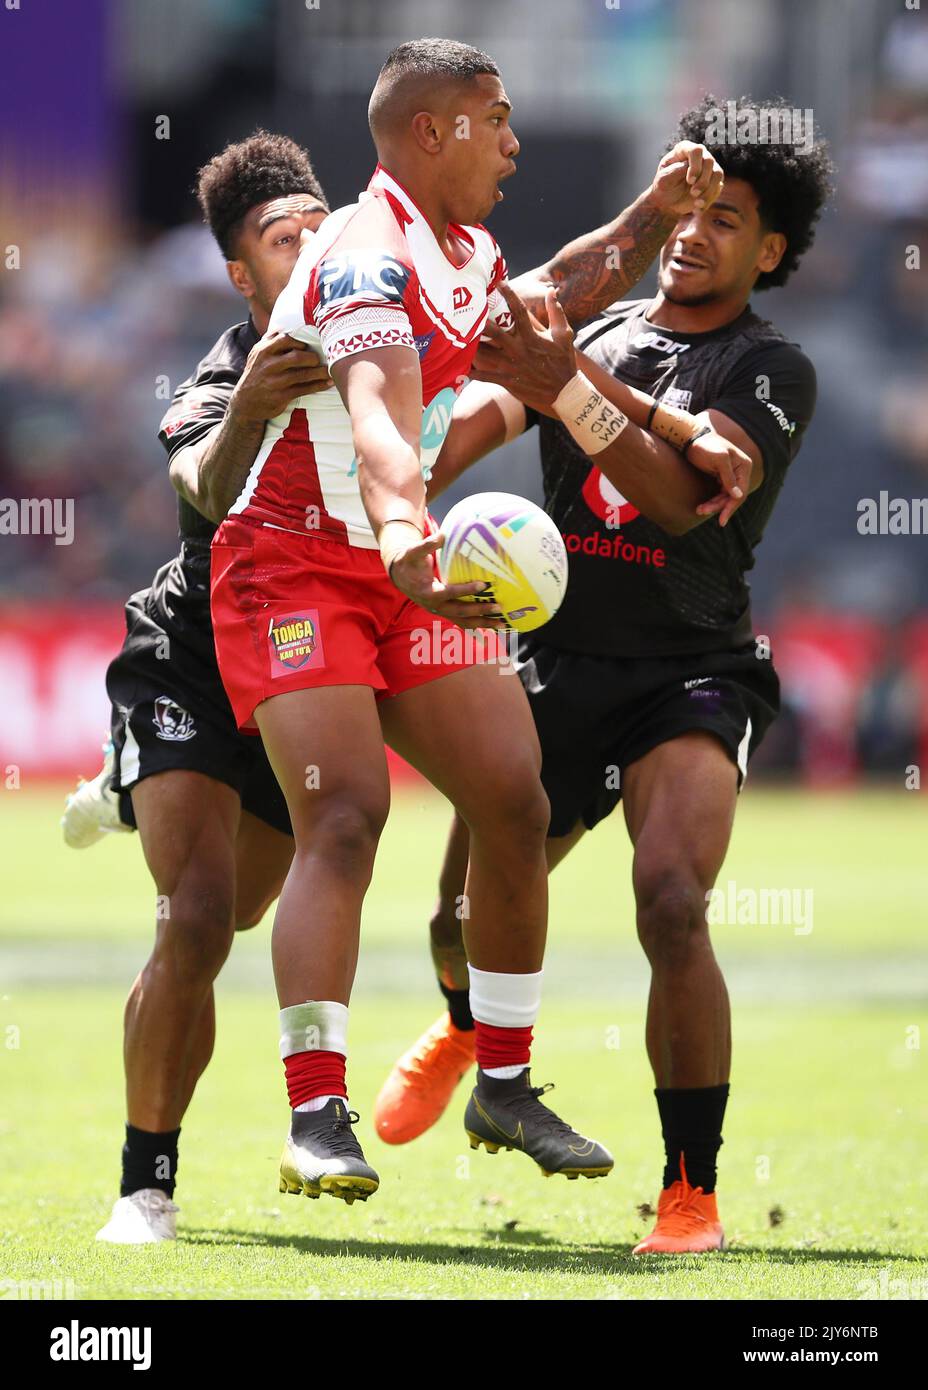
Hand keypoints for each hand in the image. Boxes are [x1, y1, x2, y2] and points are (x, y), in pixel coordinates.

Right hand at [229, 330, 330, 423]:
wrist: (246, 402)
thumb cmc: (257, 374)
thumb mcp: (257, 355)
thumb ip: (270, 341)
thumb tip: (288, 324)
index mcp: (263, 351)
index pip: (285, 339)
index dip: (299, 342)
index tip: (307, 347)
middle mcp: (268, 365)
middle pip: (297, 357)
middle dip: (313, 358)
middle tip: (319, 359)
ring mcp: (275, 381)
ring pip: (303, 374)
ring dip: (320, 372)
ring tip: (330, 370)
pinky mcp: (282, 396)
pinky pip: (305, 389)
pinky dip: (319, 385)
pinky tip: (328, 383)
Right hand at [388, 532, 506, 629]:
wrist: (400, 576)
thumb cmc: (409, 562)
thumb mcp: (414, 552)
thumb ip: (427, 544)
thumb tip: (442, 535)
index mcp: (427, 592)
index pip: (449, 593)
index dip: (465, 590)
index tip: (483, 585)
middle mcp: (435, 606)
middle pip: (460, 612)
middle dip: (480, 610)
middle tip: (498, 607)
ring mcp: (441, 612)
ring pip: (463, 621)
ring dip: (482, 624)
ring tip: (502, 624)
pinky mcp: (445, 613)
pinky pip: (462, 622)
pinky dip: (478, 625)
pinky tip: (493, 626)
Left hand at [470, 283, 576, 411]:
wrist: (565, 392)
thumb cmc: (564, 361)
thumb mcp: (564, 335)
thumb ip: (557, 312)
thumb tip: (551, 290)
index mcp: (533, 337)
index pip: (519, 311)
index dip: (509, 294)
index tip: (499, 282)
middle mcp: (520, 350)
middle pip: (495, 332)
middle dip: (481, 322)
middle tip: (468, 311)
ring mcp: (512, 366)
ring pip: (485, 354)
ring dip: (471, 346)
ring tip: (458, 336)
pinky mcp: (508, 381)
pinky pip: (486, 377)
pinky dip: (473, 373)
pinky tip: (461, 368)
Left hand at [649, 141, 723, 216]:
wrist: (668, 202)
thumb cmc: (663, 188)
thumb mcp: (662, 180)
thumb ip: (673, 171)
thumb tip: (688, 166)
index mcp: (684, 150)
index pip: (696, 150)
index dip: (696, 166)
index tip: (689, 181)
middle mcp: (699, 155)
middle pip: (709, 162)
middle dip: (703, 181)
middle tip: (693, 193)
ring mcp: (708, 167)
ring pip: (718, 174)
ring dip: (709, 191)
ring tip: (697, 204)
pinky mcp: (713, 180)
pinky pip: (718, 187)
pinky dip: (709, 199)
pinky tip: (698, 208)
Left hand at [687, 431, 752, 526]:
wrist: (691, 438)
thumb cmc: (705, 445)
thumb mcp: (718, 459)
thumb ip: (729, 476)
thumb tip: (739, 495)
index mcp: (744, 466)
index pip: (741, 492)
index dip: (731, 506)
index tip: (722, 520)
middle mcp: (741, 471)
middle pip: (733, 497)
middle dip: (719, 506)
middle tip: (702, 512)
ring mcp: (731, 475)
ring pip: (725, 497)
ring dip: (714, 505)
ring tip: (699, 510)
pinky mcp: (721, 478)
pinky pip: (719, 494)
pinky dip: (712, 501)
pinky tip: (702, 506)